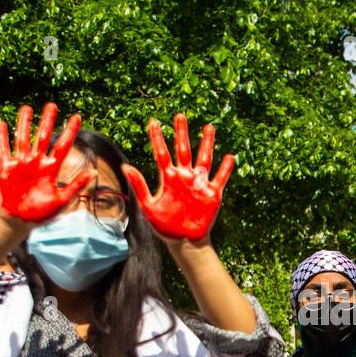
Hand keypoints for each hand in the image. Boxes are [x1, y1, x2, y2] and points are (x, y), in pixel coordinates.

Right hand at [0, 102, 91, 224]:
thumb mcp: (62, 200)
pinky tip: (1, 124)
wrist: (19, 222)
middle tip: (52, 105)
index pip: (63, 146)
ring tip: (27, 108)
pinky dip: (1, 137)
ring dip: (24, 123)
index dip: (70, 131)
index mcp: (51, 169)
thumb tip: (95, 172)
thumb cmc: (42, 213)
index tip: (77, 117)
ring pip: (23, 138)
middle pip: (43, 137)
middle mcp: (37, 162)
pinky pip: (3, 149)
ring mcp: (21, 163)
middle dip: (47, 121)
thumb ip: (76, 185)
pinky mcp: (6, 167)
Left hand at [124, 114, 234, 242]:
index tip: (153, 122)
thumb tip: (125, 167)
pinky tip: (230, 156)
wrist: (183, 241)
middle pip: (182, 149)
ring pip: (203, 158)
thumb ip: (139, 186)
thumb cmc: (164, 226)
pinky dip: (225, 168)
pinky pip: (220, 178)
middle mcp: (183, 177)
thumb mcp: (148, 206)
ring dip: (206, 143)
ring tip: (208, 127)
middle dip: (181, 133)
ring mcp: (198, 183)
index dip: (157, 138)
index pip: (161, 153)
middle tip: (180, 115)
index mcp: (168, 178)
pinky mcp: (212, 193)